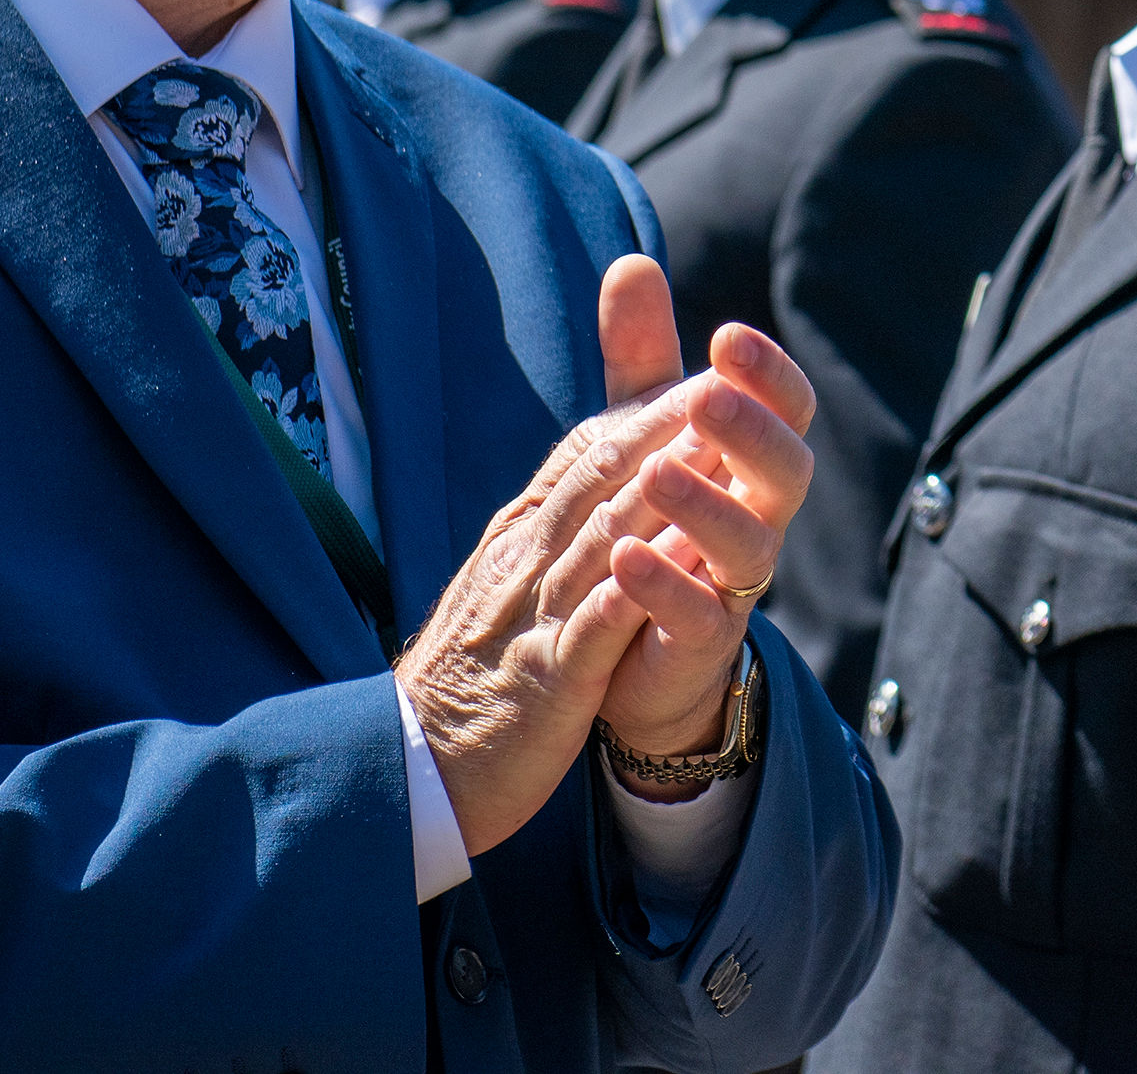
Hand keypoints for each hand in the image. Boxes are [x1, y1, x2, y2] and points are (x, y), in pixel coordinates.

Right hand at [397, 256, 706, 851]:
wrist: (412, 765)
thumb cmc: (475, 670)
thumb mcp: (512, 583)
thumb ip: (558, 526)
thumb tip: (606, 470)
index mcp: (522, 536)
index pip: (585, 454)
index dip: (646, 411)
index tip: (707, 372)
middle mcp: (526, 560)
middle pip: (597, 477)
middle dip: (661, 427)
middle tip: (724, 382)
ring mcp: (534, 615)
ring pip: (598, 537)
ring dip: (656, 490)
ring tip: (713, 448)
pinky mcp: (545, 679)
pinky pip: (593, 625)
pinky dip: (631, 588)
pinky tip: (671, 561)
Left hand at [588, 302, 815, 786]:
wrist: (631, 651)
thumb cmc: (654, 522)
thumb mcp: (642, 433)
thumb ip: (642, 359)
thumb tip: (633, 261)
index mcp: (751, 463)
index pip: (788, 408)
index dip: (769, 373)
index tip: (727, 338)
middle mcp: (758, 520)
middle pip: (789, 471)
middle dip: (753, 431)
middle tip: (708, 396)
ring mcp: (734, 585)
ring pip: (751, 545)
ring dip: (707, 505)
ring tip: (655, 472)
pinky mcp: (700, 643)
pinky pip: (698, 614)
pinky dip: (664, 584)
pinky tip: (622, 555)